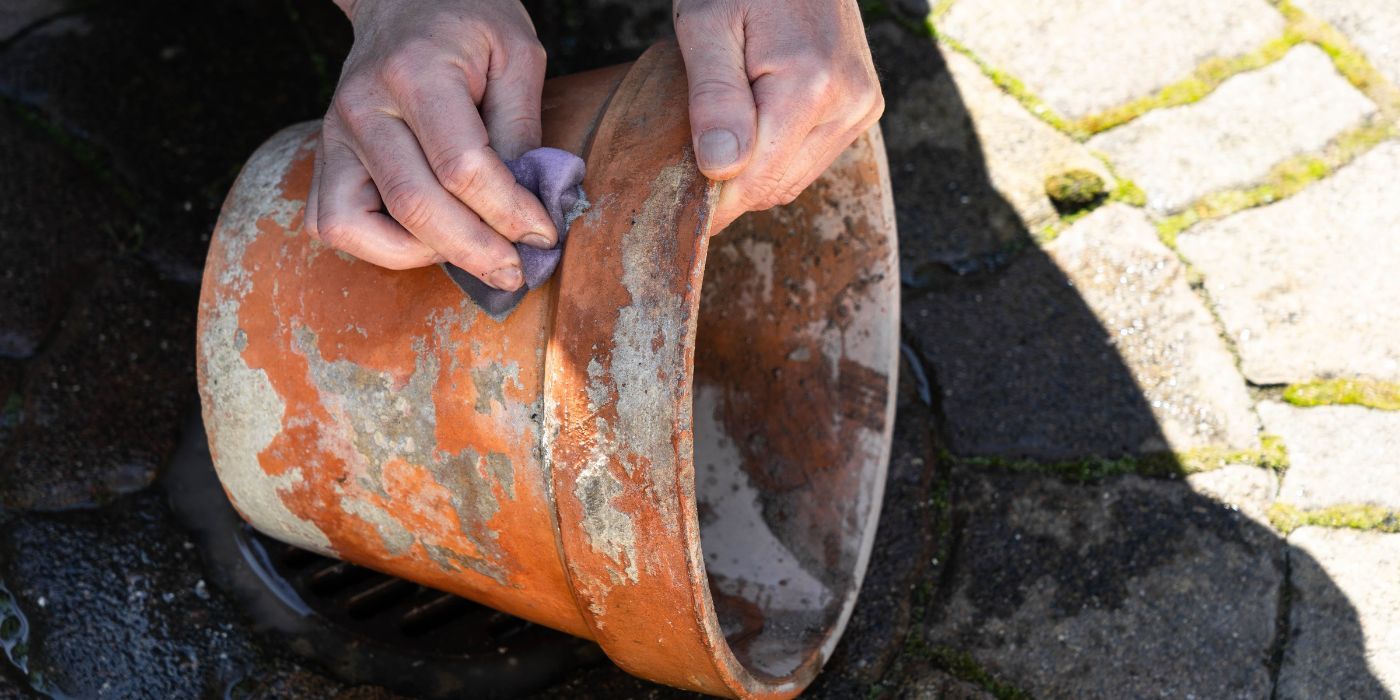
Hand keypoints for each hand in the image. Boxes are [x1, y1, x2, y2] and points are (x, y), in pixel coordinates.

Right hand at [306, 0, 555, 289]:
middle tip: (516, 270)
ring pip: (357, 227)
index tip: (544, 232)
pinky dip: (376, 246)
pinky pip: (331, 224)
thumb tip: (533, 205)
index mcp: (416, 72)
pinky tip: (424, 236)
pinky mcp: (323, 157)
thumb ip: (523, 128)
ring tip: (466, 246)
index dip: (509, 212)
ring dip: (419, 254)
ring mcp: (334, 135)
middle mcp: (363, 106)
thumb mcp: (517, 56)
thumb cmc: (468, 24)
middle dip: (475, 251)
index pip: (463, 168)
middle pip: (415, 206)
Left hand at [673, 0, 883, 231]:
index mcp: (811, 85)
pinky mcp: (864, 105)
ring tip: (722, 131)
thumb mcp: (706, 24)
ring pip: (796, 178)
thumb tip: (721, 167)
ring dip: (756, 171)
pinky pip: (813, 157)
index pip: (757, 181)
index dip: (714, 204)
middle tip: (688, 161)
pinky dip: (778, 154)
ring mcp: (861, 106)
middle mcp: (848, 103)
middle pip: (778, 186)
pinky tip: (753, 123)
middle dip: (732, 186)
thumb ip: (714, 96)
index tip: (678, 208)